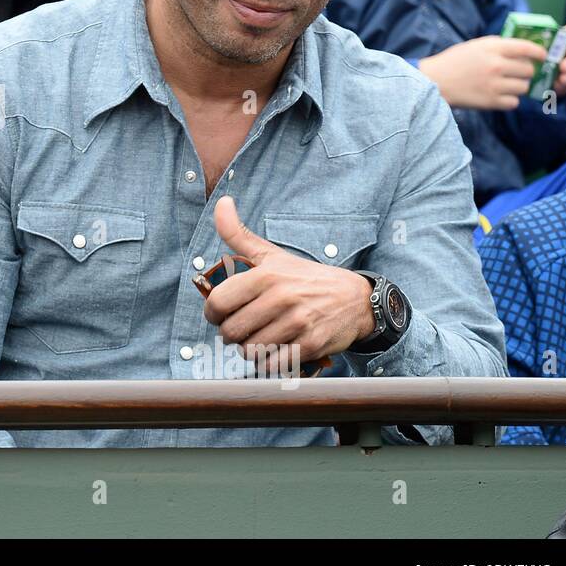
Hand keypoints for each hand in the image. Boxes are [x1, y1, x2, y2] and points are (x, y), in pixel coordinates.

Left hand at [202, 196, 374, 373]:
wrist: (354, 299)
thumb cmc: (304, 277)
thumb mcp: (271, 254)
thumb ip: (238, 233)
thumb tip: (222, 202)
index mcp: (266, 275)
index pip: (218, 303)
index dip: (212, 313)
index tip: (219, 315)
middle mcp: (281, 298)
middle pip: (231, 332)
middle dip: (231, 334)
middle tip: (242, 329)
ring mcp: (297, 322)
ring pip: (250, 350)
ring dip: (250, 349)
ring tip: (259, 338)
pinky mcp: (311, 345)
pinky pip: (273, 364)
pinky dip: (269, 362)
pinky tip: (276, 350)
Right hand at [418, 36, 545, 109]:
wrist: (434, 81)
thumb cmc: (454, 61)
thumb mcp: (475, 45)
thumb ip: (498, 45)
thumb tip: (523, 50)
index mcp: (493, 48)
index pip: (527, 48)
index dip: (539, 52)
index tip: (543, 57)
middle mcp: (496, 66)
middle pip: (528, 70)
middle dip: (526, 72)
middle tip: (518, 73)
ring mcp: (494, 85)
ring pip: (523, 87)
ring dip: (518, 86)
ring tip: (507, 85)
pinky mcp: (490, 102)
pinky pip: (514, 102)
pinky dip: (510, 100)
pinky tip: (500, 96)